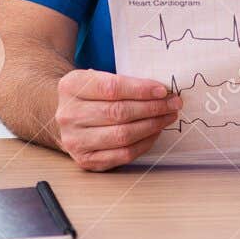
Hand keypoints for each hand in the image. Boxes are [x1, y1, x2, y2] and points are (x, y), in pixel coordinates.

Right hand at [53, 69, 181, 170]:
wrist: (66, 116)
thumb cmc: (89, 95)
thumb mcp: (97, 78)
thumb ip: (123, 81)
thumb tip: (160, 91)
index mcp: (71, 87)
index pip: (111, 88)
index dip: (140, 90)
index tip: (162, 91)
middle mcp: (68, 114)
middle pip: (119, 112)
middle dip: (152, 108)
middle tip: (173, 104)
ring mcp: (75, 140)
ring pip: (122, 135)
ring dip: (151, 126)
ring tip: (167, 117)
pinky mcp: (86, 160)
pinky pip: (123, 154)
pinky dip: (144, 143)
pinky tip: (154, 132)